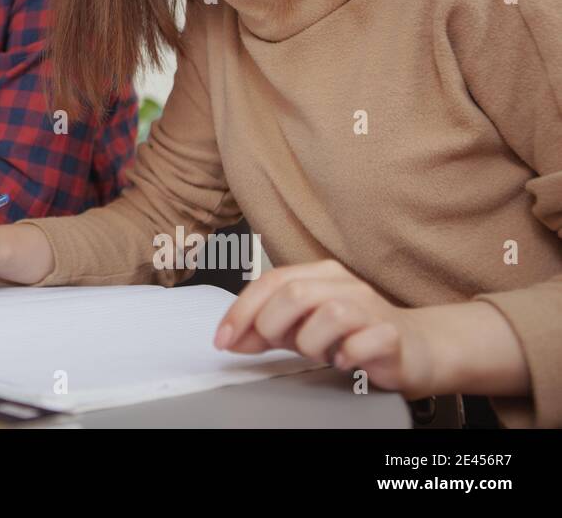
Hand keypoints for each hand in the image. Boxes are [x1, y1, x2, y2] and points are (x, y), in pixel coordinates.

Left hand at [213, 260, 439, 396]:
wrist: (414, 350)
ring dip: (311, 342)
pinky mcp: (391, 334)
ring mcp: (371, 307)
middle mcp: (344, 285)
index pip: (269, 281)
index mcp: (318, 275)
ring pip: (329, 314)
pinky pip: (362, 342)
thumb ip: (264, 331)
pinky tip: (344, 361)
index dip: (241, 311)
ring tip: (319, 353)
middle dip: (273, 325)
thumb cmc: (351, 336)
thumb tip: (229, 338)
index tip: (223, 339)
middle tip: (279, 345)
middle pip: (294, 294)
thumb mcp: (300, 330)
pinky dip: (346, 356)